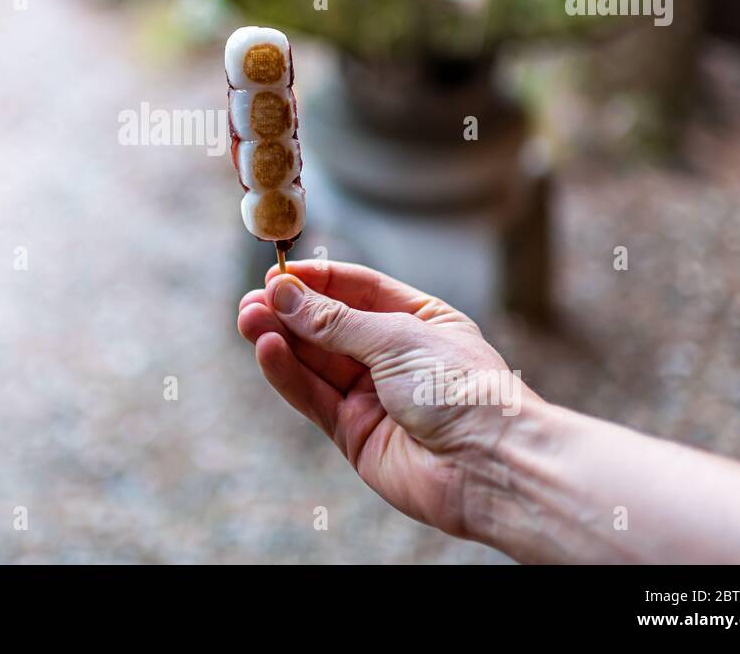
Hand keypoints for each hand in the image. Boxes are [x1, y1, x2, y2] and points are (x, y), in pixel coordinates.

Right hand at [237, 260, 535, 539]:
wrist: (490, 466)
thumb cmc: (463, 390)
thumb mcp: (396, 338)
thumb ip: (334, 321)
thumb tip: (285, 293)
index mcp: (419, 321)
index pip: (357, 290)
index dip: (316, 281)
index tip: (278, 274)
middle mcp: (394, 357)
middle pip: (329, 326)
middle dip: (289, 312)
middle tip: (251, 300)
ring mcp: (373, 396)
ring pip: (315, 362)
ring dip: (280, 339)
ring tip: (248, 319)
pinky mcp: (355, 433)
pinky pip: (313, 397)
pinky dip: (287, 374)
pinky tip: (267, 350)